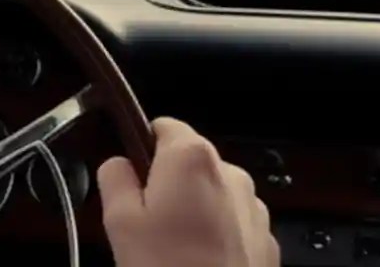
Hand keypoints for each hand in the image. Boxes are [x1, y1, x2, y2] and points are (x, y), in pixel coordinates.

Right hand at [97, 117, 278, 266]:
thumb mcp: (118, 220)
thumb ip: (114, 176)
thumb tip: (118, 164)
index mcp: (193, 157)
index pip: (162, 126)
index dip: (142, 150)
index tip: (131, 181)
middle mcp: (231, 173)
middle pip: (188, 161)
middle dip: (167, 184)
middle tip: (146, 224)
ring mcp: (254, 208)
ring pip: (211, 194)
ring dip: (192, 211)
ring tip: (172, 250)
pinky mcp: (266, 240)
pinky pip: (231, 223)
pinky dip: (215, 235)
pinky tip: (197, 263)